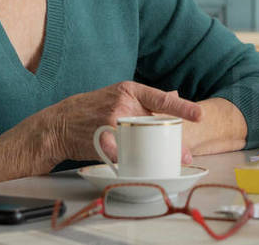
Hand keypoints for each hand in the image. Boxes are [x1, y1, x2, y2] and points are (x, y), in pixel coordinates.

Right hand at [39, 81, 202, 164]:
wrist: (58, 124)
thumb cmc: (92, 109)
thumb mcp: (118, 95)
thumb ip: (144, 100)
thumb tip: (175, 97)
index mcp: (129, 91)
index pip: (161, 99)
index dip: (183, 107)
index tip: (200, 115)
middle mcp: (122, 105)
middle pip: (156, 125)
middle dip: (173, 141)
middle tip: (186, 154)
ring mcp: (112, 124)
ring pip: (144, 142)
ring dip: (158, 155)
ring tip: (168, 162)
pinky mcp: (104, 143)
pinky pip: (126, 156)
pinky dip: (135, 163)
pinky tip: (140, 167)